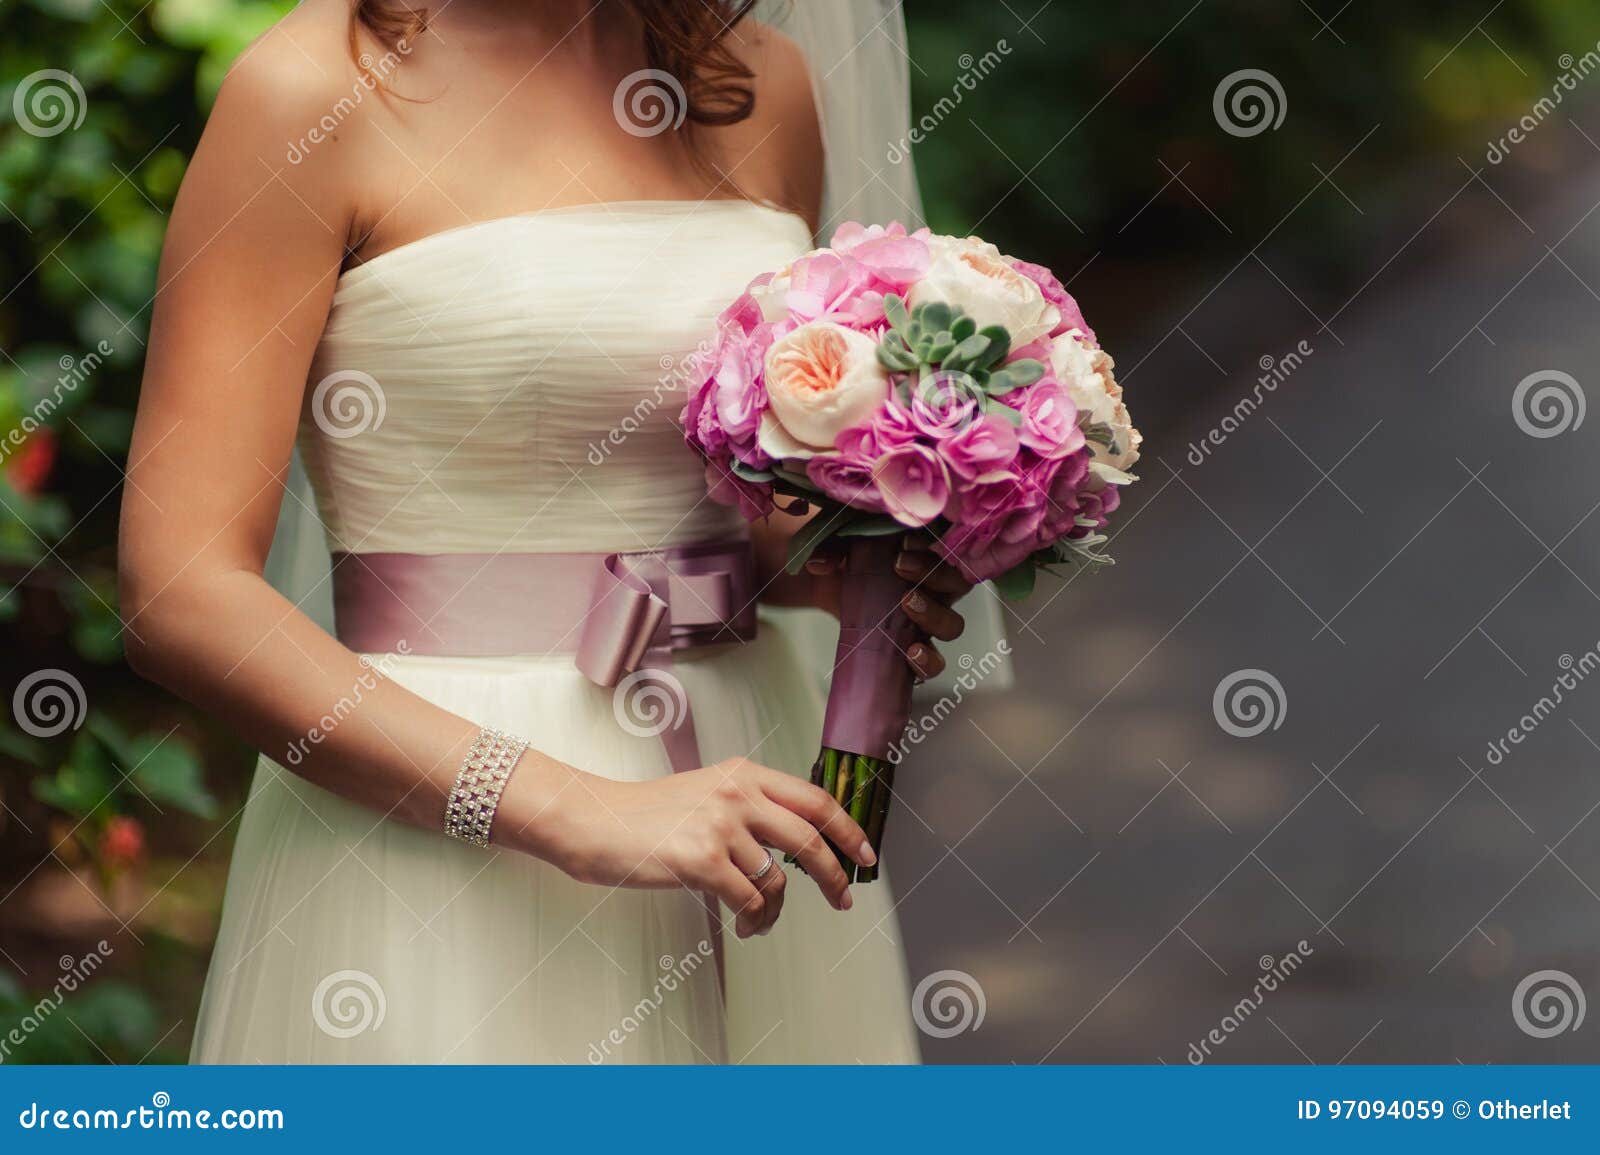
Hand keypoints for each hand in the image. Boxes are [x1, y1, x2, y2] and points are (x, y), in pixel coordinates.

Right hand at [520, 757, 874, 937]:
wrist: (593, 821)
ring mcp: (721, 826)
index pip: (815, 799)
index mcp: (744, 774)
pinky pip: (750, 900)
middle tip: (843, 898)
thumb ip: (749, 806)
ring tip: (758, 921)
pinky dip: (753, 919)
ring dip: (775, 911)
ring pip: (778, 880)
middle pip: (811, 839)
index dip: (848, 829)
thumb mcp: (706, 791)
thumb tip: (797, 841)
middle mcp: (738, 794)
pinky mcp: (702, 860)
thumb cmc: (644, 814)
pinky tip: (741, 924)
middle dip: (834, 874)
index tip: (865, 854)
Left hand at [806, 538, 973, 680]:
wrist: (831, 588)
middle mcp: (936, 589)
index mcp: (929, 555)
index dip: (933, 547)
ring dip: (934, 616)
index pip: (948, 548)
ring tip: (907, 605)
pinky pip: (933, 663)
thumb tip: (819, 565)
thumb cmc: (850, 558)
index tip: (903, 543)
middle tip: (900, 567)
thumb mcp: (841, 545)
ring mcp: (928, 622)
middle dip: (935, 575)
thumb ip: (832, 549)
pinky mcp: (913, 650)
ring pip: (952, 624)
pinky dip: (927, 662)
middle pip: (958, 583)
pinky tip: (911, 654)